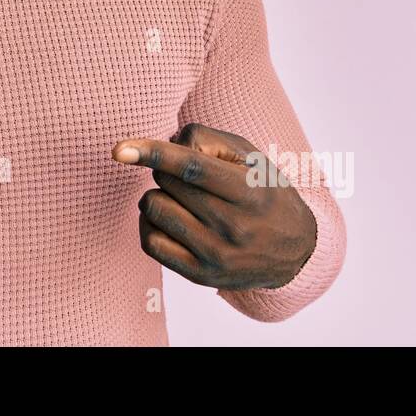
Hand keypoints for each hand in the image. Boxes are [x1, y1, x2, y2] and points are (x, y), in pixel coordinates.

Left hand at [112, 123, 316, 291]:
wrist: (295, 251)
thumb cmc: (264, 192)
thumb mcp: (250, 157)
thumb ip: (208, 140)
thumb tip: (167, 144)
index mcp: (249, 191)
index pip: (192, 167)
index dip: (153, 153)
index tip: (120, 149)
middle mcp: (233, 226)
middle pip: (167, 183)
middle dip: (166, 169)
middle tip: (187, 177)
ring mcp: (216, 254)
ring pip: (154, 208)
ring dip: (158, 195)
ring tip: (180, 198)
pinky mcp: (200, 275)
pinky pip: (150, 242)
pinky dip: (150, 222)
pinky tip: (168, 218)